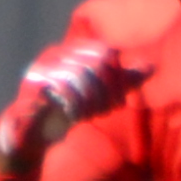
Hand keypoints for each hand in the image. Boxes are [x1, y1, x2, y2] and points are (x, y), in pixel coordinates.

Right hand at [0, 37, 135, 167]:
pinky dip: (73, 106)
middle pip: (95, 63)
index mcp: (73, 50)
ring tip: (89, 114)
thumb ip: (121, 81)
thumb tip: (149, 67)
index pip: (106, 52)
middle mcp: (56, 53)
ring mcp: (41, 68)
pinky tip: (74, 117)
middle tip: (105, 110)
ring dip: (90, 101)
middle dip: (106, 91)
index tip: (118, 102)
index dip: (118, 77)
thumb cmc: (67, 108)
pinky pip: (60, 90)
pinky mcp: (31, 86)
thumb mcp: (99, 94)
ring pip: (79, 76)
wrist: (31, 130)